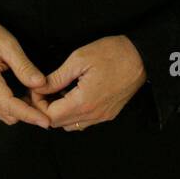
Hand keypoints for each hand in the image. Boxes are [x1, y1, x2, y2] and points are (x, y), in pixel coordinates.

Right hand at [0, 17, 50, 127]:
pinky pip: (3, 109)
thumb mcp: (7, 44)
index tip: (46, 121)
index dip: (29, 115)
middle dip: (29, 115)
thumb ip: (23, 66)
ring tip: (40, 101)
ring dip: (24, 113)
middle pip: (9, 115)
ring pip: (7, 115)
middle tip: (49, 104)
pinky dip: (17, 109)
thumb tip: (40, 83)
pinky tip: (28, 98)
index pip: (10, 105)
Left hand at [31, 35, 146, 130]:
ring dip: (59, 112)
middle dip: (46, 108)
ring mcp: (102, 117)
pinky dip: (73, 113)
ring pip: (70, 125)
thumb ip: (57, 77)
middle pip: (58, 123)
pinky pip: (83, 122)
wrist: (142, 57)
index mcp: (83, 102)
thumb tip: (39, 87)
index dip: (38, 103)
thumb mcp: (79, 59)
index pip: (49, 116)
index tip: (37, 88)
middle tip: (43, 90)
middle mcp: (93, 115)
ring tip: (58, 92)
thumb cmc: (112, 53)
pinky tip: (74, 95)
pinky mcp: (108, 114)